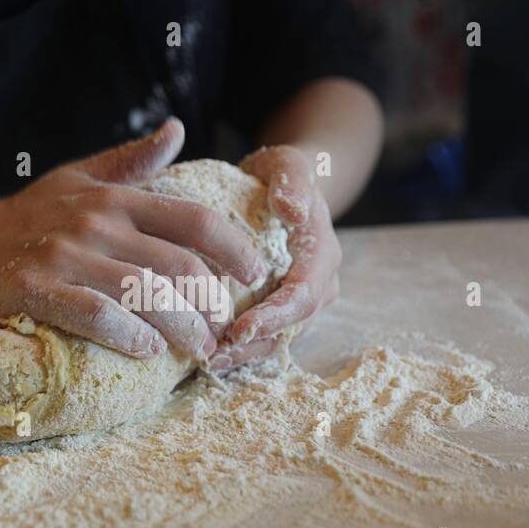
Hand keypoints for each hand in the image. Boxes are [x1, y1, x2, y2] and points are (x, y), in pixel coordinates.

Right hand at [0, 119, 266, 359]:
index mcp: (115, 197)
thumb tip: (177, 130)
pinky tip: (148, 351)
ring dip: (181, 327)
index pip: (192, 219)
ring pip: (144, 293)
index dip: (233, 248)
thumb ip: (132, 160)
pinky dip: (127, 335)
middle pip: (178, 266)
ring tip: (199, 351)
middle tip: (225, 331)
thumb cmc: (26, 214)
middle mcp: (97, 223)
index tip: (254, 275)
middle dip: (211, 304)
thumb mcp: (79, 176)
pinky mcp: (37, 290)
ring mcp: (66, 257)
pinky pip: (94, 314)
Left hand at [209, 145, 341, 370]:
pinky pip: (266, 335)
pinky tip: (208, 355)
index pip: (303, 296)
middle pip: (291, 327)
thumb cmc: (284, 174)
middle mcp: (320, 284)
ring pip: (278, 338)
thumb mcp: (289, 165)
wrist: (289, 186)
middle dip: (253, 345)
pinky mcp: (283, 307)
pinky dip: (241, 347)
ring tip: (206, 363)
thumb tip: (293, 211)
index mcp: (322, 255)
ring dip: (245, 354)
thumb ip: (293, 182)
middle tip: (212, 358)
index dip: (273, 317)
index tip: (239, 329)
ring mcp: (303, 300)